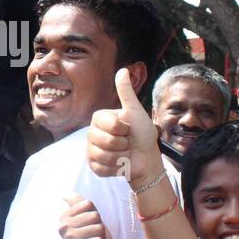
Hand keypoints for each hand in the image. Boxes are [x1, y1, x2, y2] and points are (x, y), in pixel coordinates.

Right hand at [60, 194, 113, 238]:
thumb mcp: (89, 218)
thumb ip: (79, 205)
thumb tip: (66, 194)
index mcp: (65, 217)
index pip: (88, 203)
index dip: (95, 214)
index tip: (90, 225)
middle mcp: (63, 227)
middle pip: (94, 215)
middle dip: (99, 227)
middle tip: (93, 237)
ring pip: (98, 228)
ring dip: (101, 237)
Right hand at [87, 68, 161, 189]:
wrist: (147, 158)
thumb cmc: (143, 133)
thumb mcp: (136, 111)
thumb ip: (126, 92)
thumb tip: (122, 69)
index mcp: (100, 119)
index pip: (106, 123)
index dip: (121, 128)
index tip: (128, 129)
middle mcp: (92, 133)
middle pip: (102, 140)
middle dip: (121, 144)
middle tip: (127, 143)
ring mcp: (91, 150)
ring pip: (101, 155)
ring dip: (119, 157)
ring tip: (124, 154)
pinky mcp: (94, 166)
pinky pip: (99, 168)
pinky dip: (114, 169)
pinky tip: (119, 164)